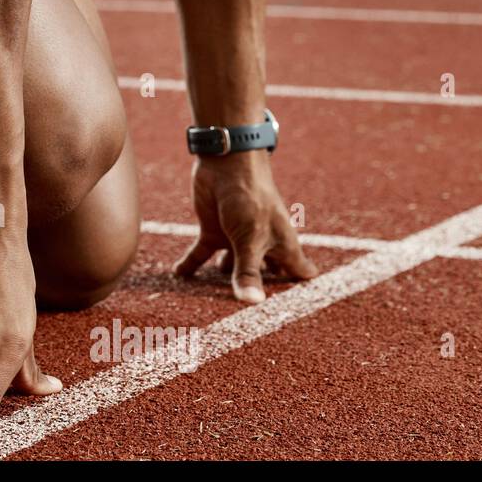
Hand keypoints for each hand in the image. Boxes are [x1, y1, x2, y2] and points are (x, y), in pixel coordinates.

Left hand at [175, 150, 317, 301]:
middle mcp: (261, 246)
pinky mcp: (213, 232)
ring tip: (211, 306)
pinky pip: (201, 254)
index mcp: (282, 247)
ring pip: (230, 269)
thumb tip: (252, 303)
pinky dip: (190, 264)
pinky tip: (178, 275)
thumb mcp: (250, 239)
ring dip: (222, 282)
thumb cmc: (250, 198)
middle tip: (252, 319)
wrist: (225, 163)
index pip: (300, 273)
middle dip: (259, 293)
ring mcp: (236, 239)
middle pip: (264, 276)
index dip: (302, 291)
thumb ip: (249, 272)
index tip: (302, 312)